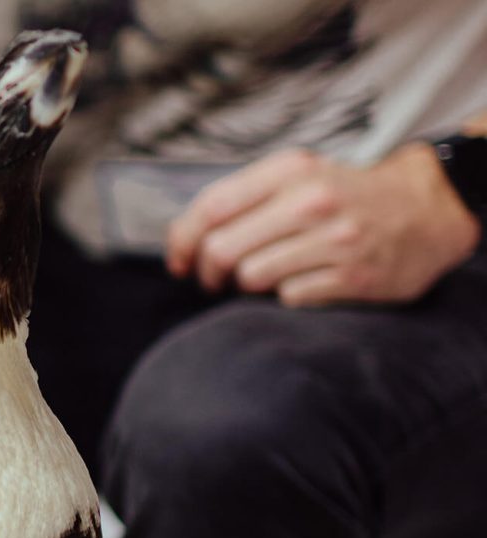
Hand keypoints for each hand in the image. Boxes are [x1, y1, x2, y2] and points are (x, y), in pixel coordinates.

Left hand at [165, 145, 480, 306]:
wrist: (426, 210)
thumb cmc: (344, 197)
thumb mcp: (297, 177)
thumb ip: (242, 199)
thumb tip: (184, 240)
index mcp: (290, 171)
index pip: (212, 207)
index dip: (182, 241)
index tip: (179, 263)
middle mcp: (311, 201)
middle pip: (223, 249)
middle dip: (208, 272)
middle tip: (214, 280)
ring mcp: (335, 240)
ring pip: (252, 277)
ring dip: (249, 284)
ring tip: (268, 274)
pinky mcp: (354, 276)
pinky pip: (289, 297)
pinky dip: (287, 295)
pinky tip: (306, 280)